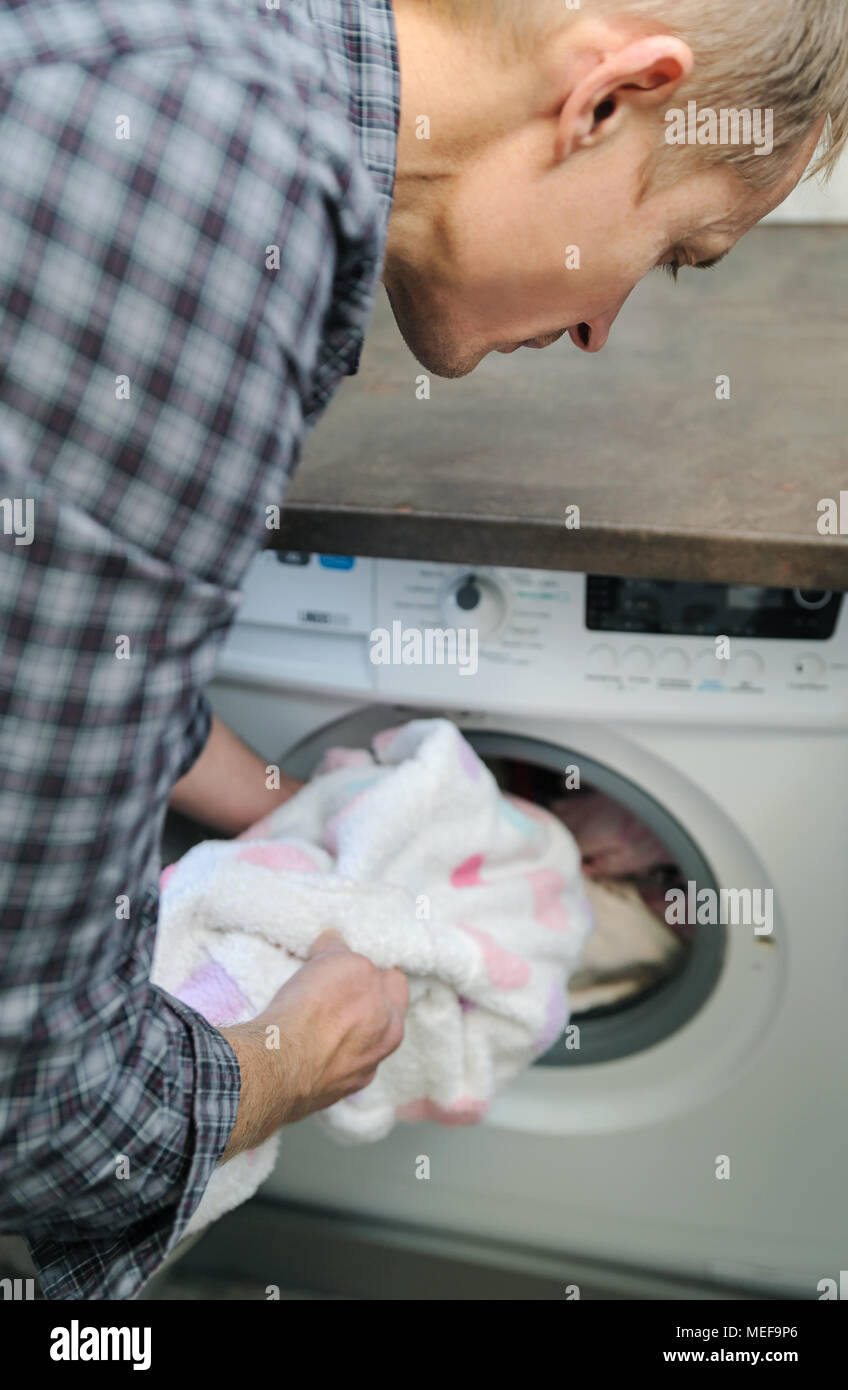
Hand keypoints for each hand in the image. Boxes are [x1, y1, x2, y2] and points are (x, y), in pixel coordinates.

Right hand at [219, 930, 408, 1159]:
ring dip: (340, 1035)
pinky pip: (330, 1069)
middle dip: (359, 1004)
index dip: (373, 971)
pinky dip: (321, 1059)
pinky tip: (301, 1050)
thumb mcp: (333, 961)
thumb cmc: (314, 1009)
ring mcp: (355, 1077)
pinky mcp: (329, 1095)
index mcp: (393, 1018)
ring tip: (311, 1024)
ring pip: (354, 1047)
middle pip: (378, 1018)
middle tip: (330, 992)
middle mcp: (380, 1051)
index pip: (394, 984)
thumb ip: (339, 951)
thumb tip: (334, 942)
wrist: (279, 1064)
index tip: (352, 967)